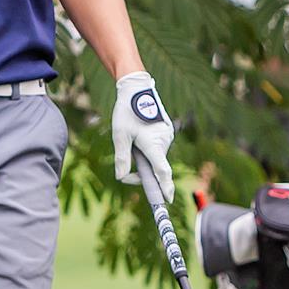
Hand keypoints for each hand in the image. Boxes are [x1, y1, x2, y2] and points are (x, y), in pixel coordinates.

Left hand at [112, 71, 173, 193]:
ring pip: (156, 157)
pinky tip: (138, 139)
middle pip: (156, 166)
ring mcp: (167, 136)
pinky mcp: (166, 132)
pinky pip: (158, 148)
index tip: (168, 199)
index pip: (162, 171)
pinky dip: (148, 151)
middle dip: (142, 172)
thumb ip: (122, 159)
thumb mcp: (119, 136)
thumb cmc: (126, 111)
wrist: (137, 88)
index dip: (165, 187)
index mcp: (153, 143)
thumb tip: (121, 177)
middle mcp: (164, 141)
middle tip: (128, 173)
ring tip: (131, 144)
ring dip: (144, 159)